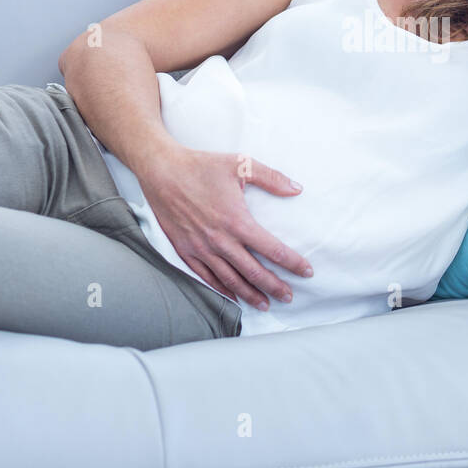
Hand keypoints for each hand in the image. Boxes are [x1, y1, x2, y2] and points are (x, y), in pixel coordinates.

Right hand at [135, 141, 311, 310]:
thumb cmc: (202, 165)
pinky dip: (222, 290)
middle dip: (274, 287)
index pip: (272, 249)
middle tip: (289, 297)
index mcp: (237, 221)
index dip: (292, 263)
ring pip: (231, 280)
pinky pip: (207, 277)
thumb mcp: (241, 164)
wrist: (161, 170)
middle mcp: (221, 240)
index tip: (306, 272)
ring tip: (266, 304)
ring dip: (250, 294)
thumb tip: (297, 189)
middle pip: (254, 272)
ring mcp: (201, 248)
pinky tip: (234, 297)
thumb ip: (272, 177)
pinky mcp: (185, 250)